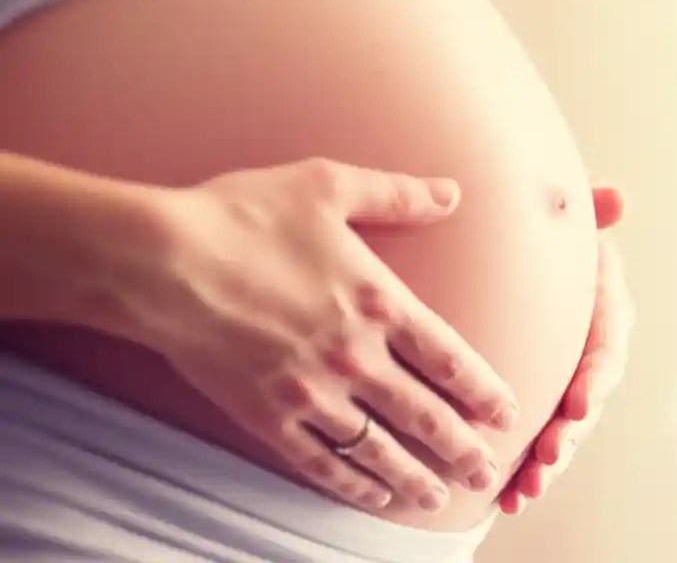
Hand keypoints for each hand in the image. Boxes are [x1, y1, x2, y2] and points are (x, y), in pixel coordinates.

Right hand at [113, 158, 516, 512]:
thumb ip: (397, 195)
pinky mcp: (266, 416)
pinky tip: (372, 496)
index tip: (507, 415)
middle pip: (425, 415)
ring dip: (416, 477)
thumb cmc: (242, 216)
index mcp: (380, 303)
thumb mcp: (328, 185)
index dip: (485, 392)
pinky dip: (352, 483)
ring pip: (379, 448)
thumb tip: (452, 192)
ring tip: (441, 498)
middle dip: (462, 448)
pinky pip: (321, 461)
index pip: (451, 359)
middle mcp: (355, 357)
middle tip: (488, 474)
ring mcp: (311, 392)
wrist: (160, 261)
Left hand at [499, 186, 635, 513]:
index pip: (607, 344)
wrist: (519, 250)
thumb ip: (584, 210)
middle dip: (570, 434)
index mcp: (603, 306)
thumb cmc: (545, 231)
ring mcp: (569, 377)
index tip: (577, 404)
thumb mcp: (564, 215)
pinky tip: (511, 498)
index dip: (595, 376)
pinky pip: (543, 438)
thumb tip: (613, 198)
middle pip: (589, 399)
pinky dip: (530, 471)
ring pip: (567, 429)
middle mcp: (592, 347)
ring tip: (527, 489)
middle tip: (548, 456)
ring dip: (549, 463)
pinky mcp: (545, 398)